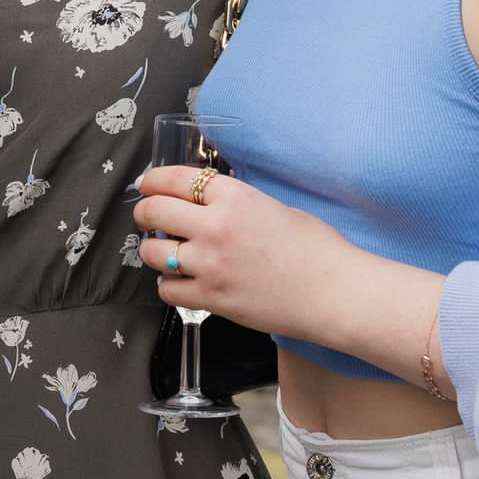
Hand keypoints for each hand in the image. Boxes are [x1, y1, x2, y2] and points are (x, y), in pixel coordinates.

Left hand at [134, 163, 348, 341]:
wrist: (336, 293)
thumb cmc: (317, 250)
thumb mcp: (273, 206)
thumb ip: (235, 203)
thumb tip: (209, 203)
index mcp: (233, 197)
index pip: (173, 178)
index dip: (153, 180)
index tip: (147, 185)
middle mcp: (215, 227)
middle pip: (154, 210)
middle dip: (143, 211)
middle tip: (146, 216)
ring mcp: (211, 265)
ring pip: (153, 253)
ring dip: (152, 250)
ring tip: (162, 251)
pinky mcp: (213, 299)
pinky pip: (168, 290)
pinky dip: (168, 284)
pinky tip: (179, 281)